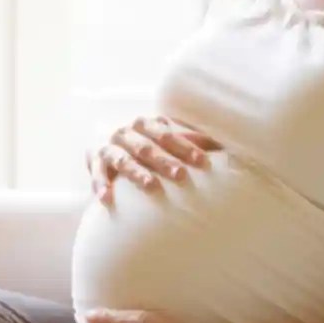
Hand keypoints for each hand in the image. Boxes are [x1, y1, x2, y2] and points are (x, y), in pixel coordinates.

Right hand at [86, 115, 222, 203]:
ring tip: (151, 185)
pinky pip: (97, 173)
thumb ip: (192, 142)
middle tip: (181, 175)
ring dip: (136, 172)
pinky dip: (100, 185)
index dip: (185, 146)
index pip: (168, 134)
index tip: (203, 162)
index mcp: (147, 123)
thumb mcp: (168, 141)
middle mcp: (126, 132)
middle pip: (147, 146)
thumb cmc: (149, 146)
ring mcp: (109, 147)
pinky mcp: (94, 161)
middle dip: (164, 160)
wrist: (108, 146)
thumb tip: (230, 145)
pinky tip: (106, 199)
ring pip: (123, 159)